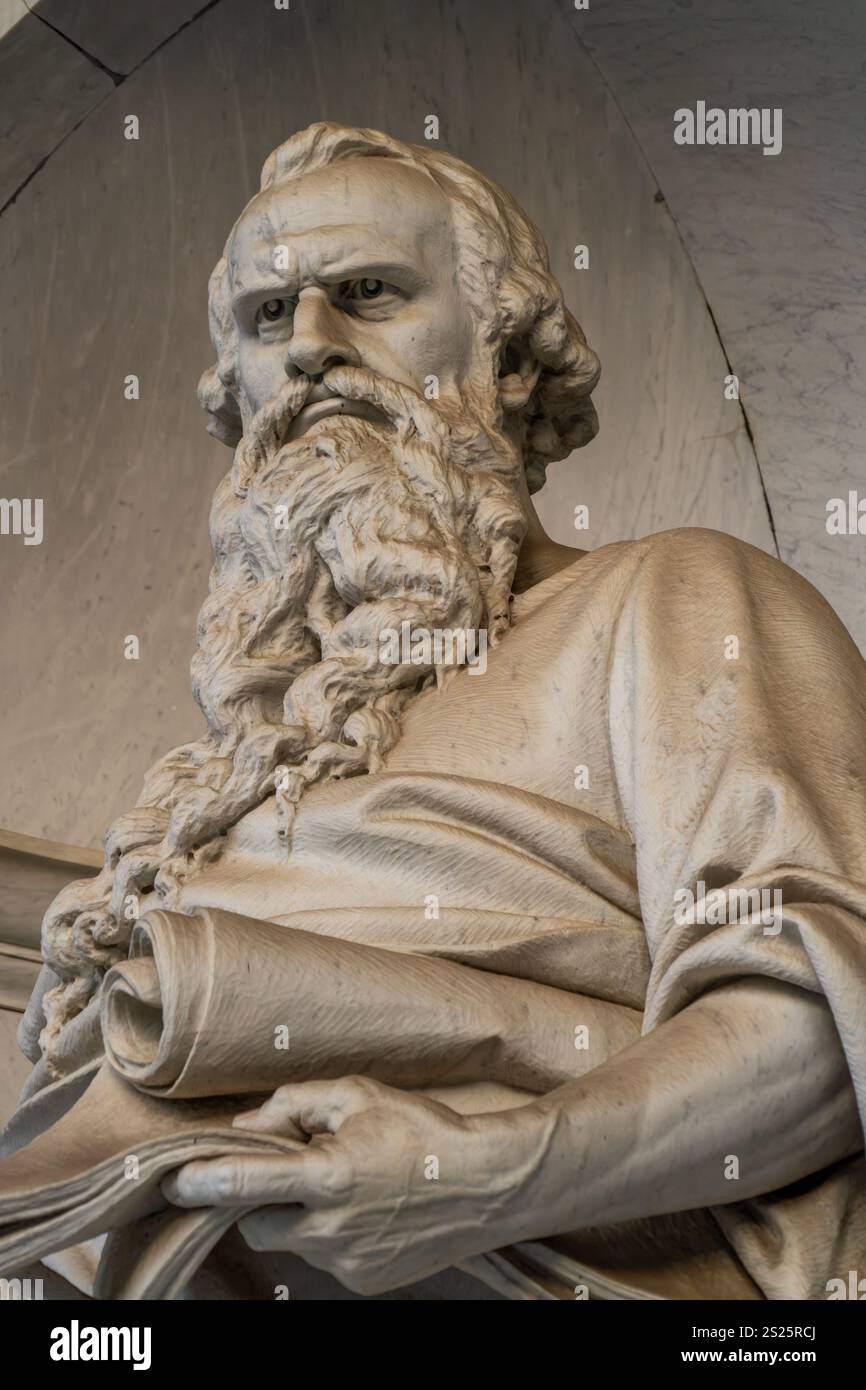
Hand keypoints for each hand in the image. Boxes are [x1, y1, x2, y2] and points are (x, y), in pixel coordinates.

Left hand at [161, 1075, 540, 1294]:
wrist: (490, 1184)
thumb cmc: (426, 1130)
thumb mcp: (359, 1096)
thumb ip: (296, 1104)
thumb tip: (250, 1123)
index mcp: (328, 1176)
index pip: (244, 1184)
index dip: (202, 1183)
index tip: (174, 1182)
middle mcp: (331, 1229)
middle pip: (256, 1224)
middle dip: (256, 1201)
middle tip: (284, 1171)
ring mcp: (348, 1262)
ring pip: (293, 1242)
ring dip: (299, 1216)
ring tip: (343, 1184)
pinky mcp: (365, 1282)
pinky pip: (325, 1258)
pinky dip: (330, 1235)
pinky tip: (366, 1209)